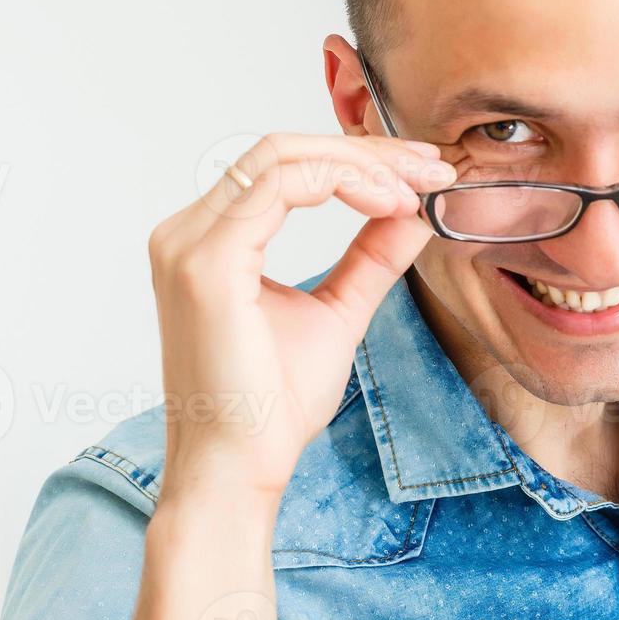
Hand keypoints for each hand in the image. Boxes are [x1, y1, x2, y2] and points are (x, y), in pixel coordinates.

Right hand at [145, 133, 455, 503]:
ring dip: (360, 164)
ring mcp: (190, 244)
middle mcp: (187, 232)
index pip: (284, 166)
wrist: (239, 470)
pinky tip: (387, 205)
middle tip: (431, 166)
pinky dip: (341, 182)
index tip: (421, 173)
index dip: (357, 159)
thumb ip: (370, 258)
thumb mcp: (338, 312)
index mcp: (209, 241)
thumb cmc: (271, 406)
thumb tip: (413, 211)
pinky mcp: (206, 263)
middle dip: (366, 152)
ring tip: (415, 189)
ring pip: (281, 156)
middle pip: (283, 149)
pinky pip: (278, 185)